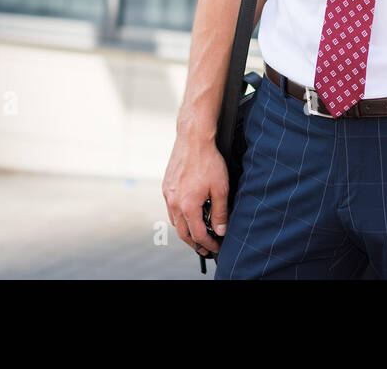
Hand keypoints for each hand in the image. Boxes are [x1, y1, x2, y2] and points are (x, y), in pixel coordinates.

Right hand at [162, 130, 228, 256]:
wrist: (193, 139)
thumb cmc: (208, 161)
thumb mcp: (220, 188)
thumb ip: (220, 212)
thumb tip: (221, 230)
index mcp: (188, 206)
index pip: (198, 235)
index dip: (208, 244)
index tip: (216, 247)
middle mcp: (174, 203)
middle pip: (182, 233)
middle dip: (194, 243)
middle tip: (205, 248)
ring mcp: (167, 194)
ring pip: (174, 221)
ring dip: (185, 230)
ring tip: (197, 232)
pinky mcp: (165, 186)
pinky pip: (170, 208)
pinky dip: (179, 216)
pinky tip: (188, 212)